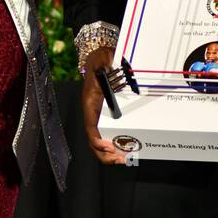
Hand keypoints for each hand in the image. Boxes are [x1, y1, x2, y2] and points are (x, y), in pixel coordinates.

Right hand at [81, 47, 126, 164]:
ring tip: (125, 159)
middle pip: (95, 140)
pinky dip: (117, 144)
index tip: (108, 146)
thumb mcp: (101, 60)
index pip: (90, 127)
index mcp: (90, 104)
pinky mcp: (110, 115)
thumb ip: (102, 65)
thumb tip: (105, 68)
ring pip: (102, 141)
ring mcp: (101, 115)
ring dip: (112, 153)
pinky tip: (128, 149)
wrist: (101, 58)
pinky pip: (111, 134)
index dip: (97, 140)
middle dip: (106, 153)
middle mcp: (94, 113)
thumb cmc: (100, 61)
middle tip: (120, 159)